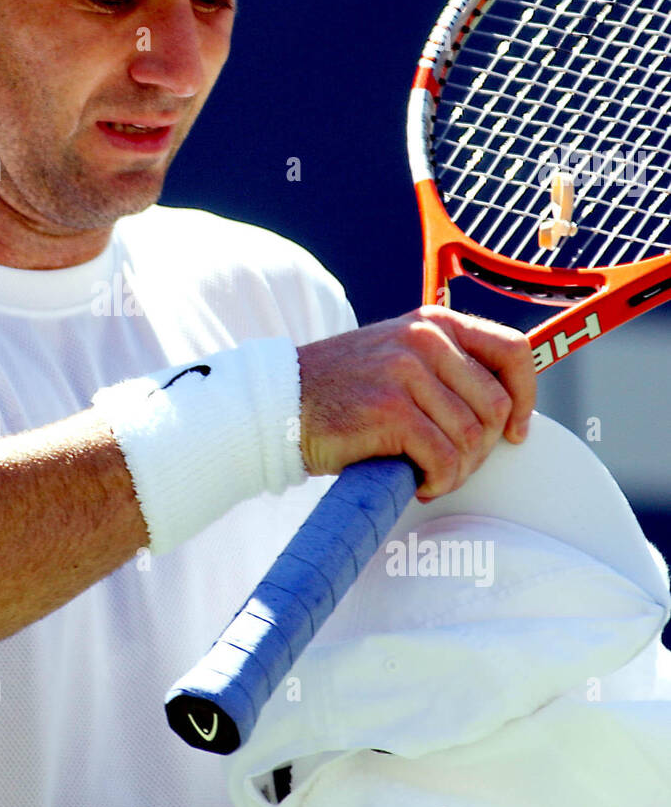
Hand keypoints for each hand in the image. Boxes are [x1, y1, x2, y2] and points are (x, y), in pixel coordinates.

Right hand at [296, 305, 535, 498]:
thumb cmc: (341, 392)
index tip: (514, 433)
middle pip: (496, 405)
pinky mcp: (390, 409)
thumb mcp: (397, 358)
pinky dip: (438, 481)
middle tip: (452, 466)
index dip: (526, 398)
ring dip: (458, 470)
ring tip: (430, 476)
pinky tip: (417, 483)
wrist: (279, 405)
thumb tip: (505, 410)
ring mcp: (406, 371)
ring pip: (471, 436)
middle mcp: (425, 339)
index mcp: (434, 323)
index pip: (513, 352)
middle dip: (482, 448)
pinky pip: (444, 457)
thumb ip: (445, 368)